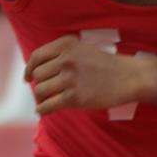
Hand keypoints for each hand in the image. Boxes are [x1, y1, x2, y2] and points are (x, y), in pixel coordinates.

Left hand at [26, 35, 145, 116]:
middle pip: (37, 75)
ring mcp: (71, 78)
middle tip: (45, 92)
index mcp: (67, 45)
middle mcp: (66, 59)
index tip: (27, 78)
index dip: (29, 69)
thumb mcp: (83, 49)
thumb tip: (34, 71)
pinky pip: (48, 105)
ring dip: (41, 98)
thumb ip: (61, 55)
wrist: (129, 78)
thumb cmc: (105, 65)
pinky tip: (43, 112)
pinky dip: (42, 110)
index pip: (37, 57)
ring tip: (47, 102)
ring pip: (40, 90)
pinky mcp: (75, 97)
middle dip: (39, 85)